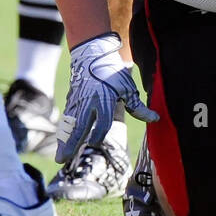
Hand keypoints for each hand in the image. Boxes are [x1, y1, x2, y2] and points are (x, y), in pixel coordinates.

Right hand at [56, 33, 156, 164]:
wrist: (92, 55)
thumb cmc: (112, 73)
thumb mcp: (128, 87)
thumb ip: (138, 107)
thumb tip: (155, 119)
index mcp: (104, 100)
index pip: (101, 121)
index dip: (98, 133)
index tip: (94, 143)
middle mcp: (88, 103)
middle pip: (79, 127)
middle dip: (72, 144)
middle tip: (63, 160)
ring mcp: (77, 103)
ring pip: (70, 126)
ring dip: (65, 142)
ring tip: (59, 158)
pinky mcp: (71, 102)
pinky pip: (67, 121)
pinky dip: (64, 133)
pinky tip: (61, 144)